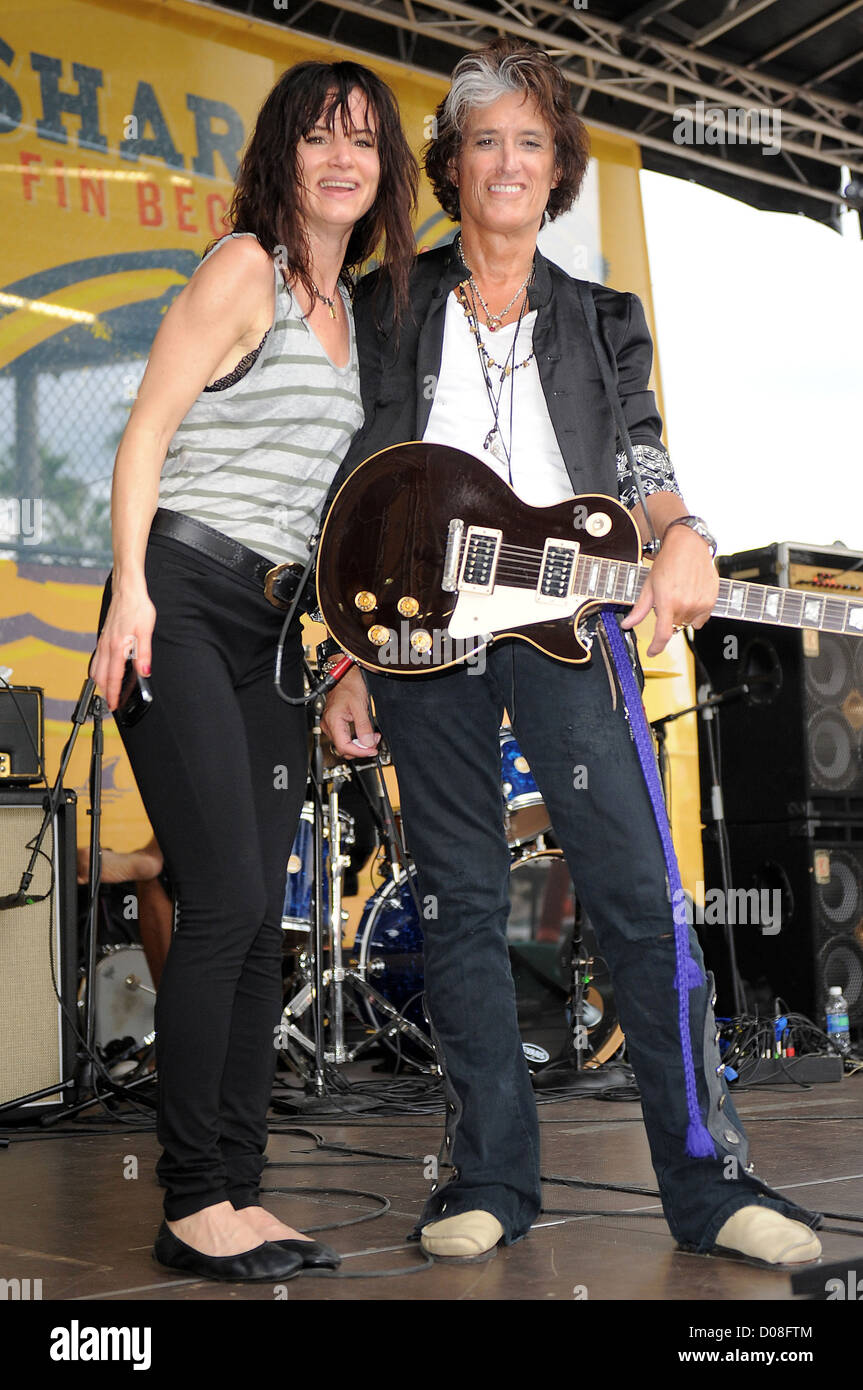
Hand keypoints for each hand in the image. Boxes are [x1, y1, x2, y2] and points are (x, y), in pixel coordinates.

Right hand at [90, 585, 156, 710]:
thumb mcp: (146, 631)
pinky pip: (97, 659)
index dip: (113, 694)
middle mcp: (107, 646)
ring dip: (100, 682)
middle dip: (105, 692)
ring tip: (107, 692)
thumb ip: (144, 654)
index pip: (113, 677)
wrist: (127, 589)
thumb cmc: (137, 607)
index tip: (114, 705)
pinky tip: (105, 672)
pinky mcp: (103, 637)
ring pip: (96, 668)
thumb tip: (144, 671)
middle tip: (111, 704)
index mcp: (117, 647)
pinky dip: (98, 670)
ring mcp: (103, 641)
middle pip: (100, 676)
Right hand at [320, 666, 380, 758]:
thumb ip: (363, 726)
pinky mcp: (336, 724)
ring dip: (359, 745)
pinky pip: (345, 737)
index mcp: (333, 721)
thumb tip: (368, 743)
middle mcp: (329, 725)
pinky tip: (365, 735)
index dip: (359, 752)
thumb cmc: (349, 685)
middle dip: (361, 748)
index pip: (344, 747)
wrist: (344, 676)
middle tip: (374, 743)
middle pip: (344, 748)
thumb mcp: (360, 706)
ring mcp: (331, 725)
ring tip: (372, 738)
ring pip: (345, 744)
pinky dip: (356, 739)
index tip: (372, 750)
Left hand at [621, 525, 718, 656]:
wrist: (689, 546)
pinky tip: (691, 596)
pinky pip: (701, 619)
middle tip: (667, 600)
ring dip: (682, 616)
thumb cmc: (668, 562)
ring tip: (680, 595)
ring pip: (687, 623)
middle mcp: (685, 605)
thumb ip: (640, 609)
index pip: (663, 635)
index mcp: (668, 602)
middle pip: (674, 627)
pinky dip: (695, 613)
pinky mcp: (711, 601)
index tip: (651, 651)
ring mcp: (700, 604)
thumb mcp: (649, 585)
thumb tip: (627, 624)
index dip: (656, 647)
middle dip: (668, 619)